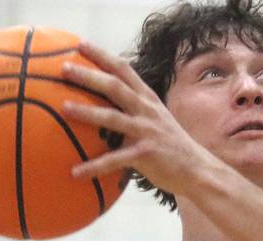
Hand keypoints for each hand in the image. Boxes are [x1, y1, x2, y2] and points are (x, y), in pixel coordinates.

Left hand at [59, 41, 207, 195]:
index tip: (80, 44)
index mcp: (148, 100)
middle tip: (64, 67)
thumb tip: (107, 103)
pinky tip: (75, 172)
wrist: (198, 169)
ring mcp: (146, 131)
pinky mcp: (144, 154)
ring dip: (86, 112)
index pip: (124, 70)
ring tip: (64, 108)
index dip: (102, 55)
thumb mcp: (157, 119)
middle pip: (114, 86)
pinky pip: (114, 160)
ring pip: (112, 117)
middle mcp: (147, 111)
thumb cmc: (172, 145)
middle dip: (89, 76)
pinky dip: (93, 166)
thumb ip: (136, 109)